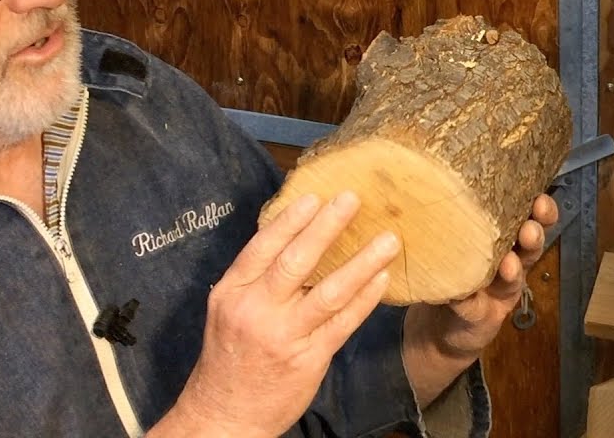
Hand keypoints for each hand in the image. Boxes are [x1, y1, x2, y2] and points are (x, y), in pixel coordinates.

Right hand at [152, 192, 400, 437]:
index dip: (289, 221)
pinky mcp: (309, 359)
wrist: (225, 416)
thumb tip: (294, 238)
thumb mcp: (228, 311)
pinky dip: (364, 299)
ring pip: (328, 292)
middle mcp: (256, 311)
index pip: (262, 248)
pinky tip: (381, 279)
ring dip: (361, 262)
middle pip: (295, 262)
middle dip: (326, 227)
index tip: (314, 197)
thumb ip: (255, 280)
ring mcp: (284, 336)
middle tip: (353, 199)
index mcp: (232, 293)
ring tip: (387, 240)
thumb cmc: (229, 358)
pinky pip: (342, 323)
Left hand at [403, 193, 558, 402]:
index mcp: (505, 237)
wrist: (437, 327)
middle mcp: (509, 262)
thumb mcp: (448, 238)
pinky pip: (476, 306)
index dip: (540, 209)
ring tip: (509, 263)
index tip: (540, 196)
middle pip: (531, 244)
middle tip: (529, 227)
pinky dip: (470, 299)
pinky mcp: (481, 316)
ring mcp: (499, 291)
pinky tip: (466, 294)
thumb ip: (447, 216)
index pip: (530, 216)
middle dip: (534, 234)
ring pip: (515, 275)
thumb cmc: (445, 269)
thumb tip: (426, 182)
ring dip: (513, 268)